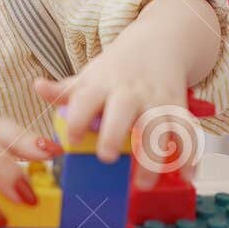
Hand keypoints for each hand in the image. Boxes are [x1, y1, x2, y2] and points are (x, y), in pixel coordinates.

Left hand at [33, 37, 188, 166]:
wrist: (159, 43)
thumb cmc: (118, 69)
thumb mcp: (90, 76)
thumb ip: (65, 90)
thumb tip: (38, 87)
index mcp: (103, 85)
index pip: (86, 98)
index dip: (79, 118)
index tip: (74, 141)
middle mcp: (131, 92)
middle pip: (123, 111)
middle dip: (115, 134)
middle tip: (106, 158)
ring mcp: (157, 101)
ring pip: (158, 128)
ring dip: (153, 157)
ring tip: (143, 184)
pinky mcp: (180, 110)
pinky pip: (188, 133)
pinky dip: (190, 155)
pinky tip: (186, 176)